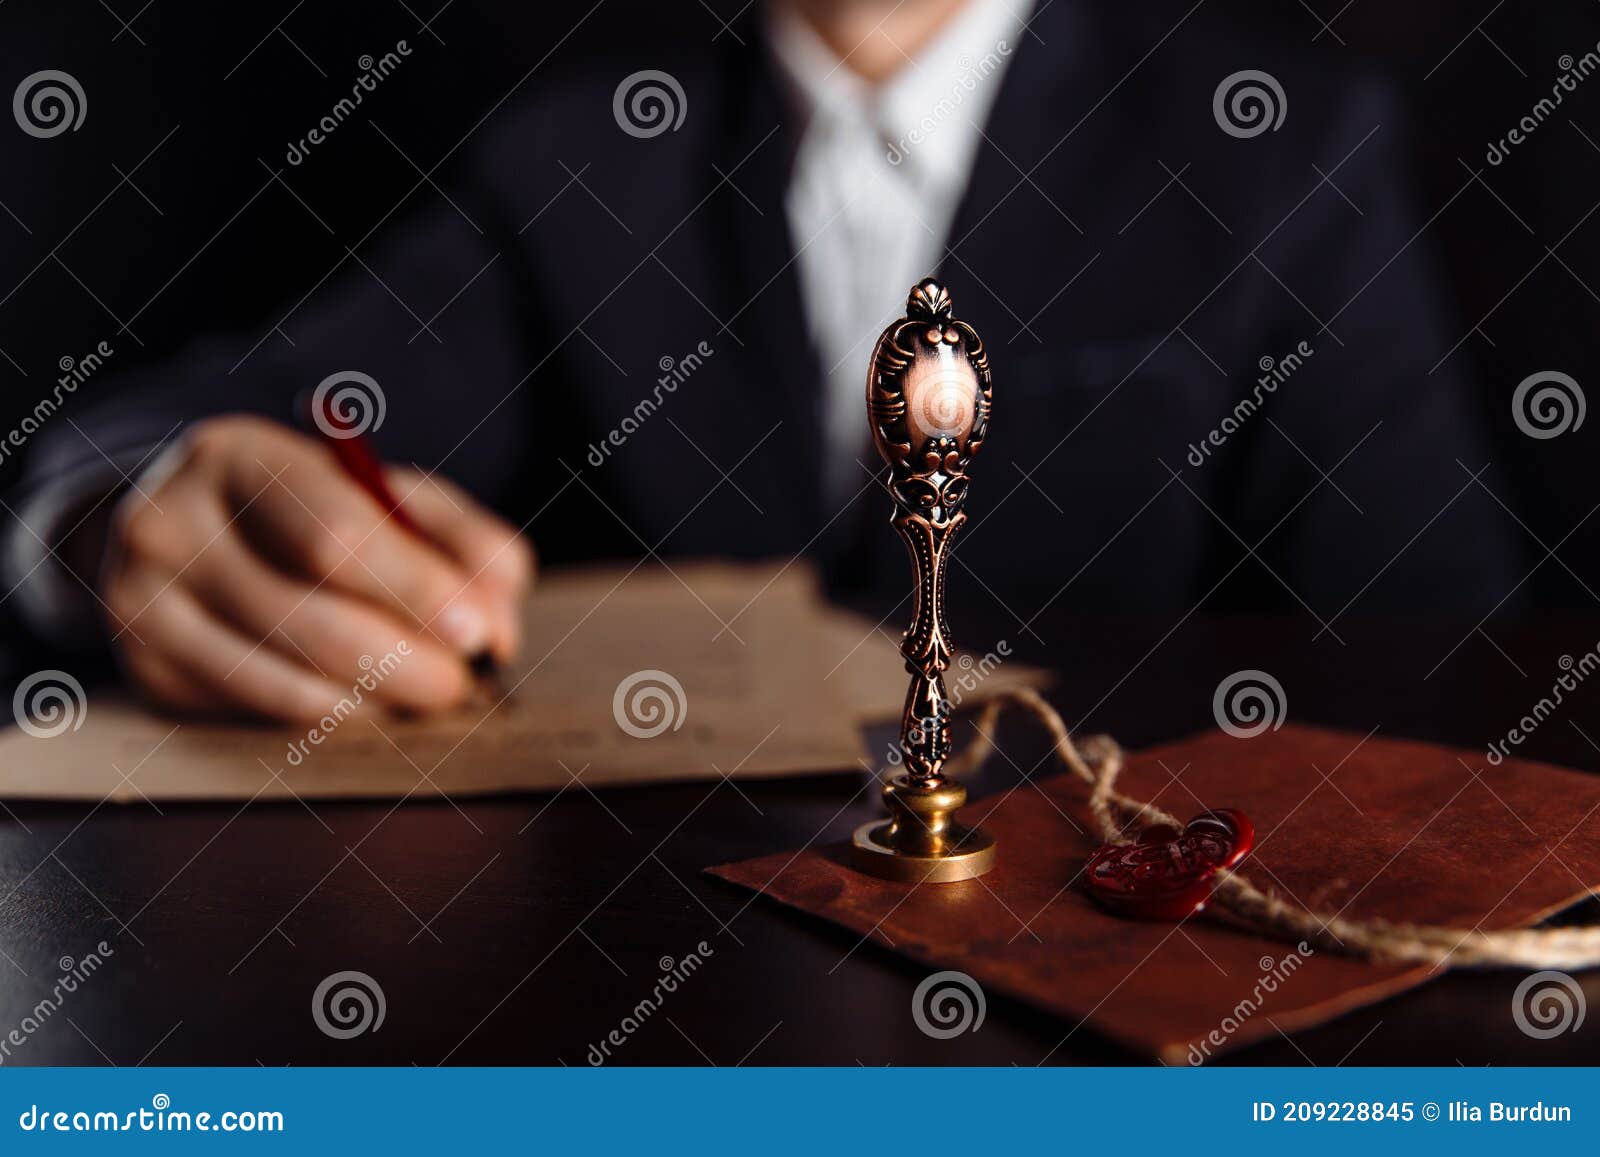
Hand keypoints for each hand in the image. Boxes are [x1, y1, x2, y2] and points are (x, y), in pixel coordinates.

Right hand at [99, 413, 532, 722]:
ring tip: (428, 691)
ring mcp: (147, 603)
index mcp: (242, 457)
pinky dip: (334, 715)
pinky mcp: (149, 670)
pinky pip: (262, 712)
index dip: (417, 589)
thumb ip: (462, 541)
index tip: (478, 632)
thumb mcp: (387, 495)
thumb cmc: (311, 508)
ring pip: (288, 681)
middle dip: (409, 663)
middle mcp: (173, 525)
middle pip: (314, 620)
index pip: (335, 534)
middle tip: (462, 681)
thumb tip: (497, 626)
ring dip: (379, 700)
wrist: (184, 530)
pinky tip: (368, 701)